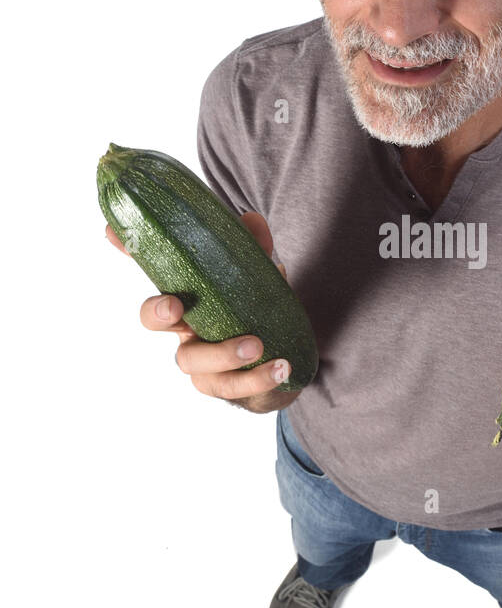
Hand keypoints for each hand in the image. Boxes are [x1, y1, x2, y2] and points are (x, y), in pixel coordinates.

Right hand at [105, 210, 300, 409]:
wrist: (285, 360)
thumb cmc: (258, 313)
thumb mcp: (259, 278)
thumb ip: (255, 252)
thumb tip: (252, 220)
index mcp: (187, 296)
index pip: (154, 269)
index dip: (129, 249)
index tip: (110, 232)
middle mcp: (183, 328)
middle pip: (153, 319)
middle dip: (156, 312)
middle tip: (174, 306)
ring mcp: (198, 361)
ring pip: (190, 360)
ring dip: (223, 352)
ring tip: (257, 345)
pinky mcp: (220, 386)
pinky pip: (232, 387)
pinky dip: (257, 378)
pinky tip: (280, 367)